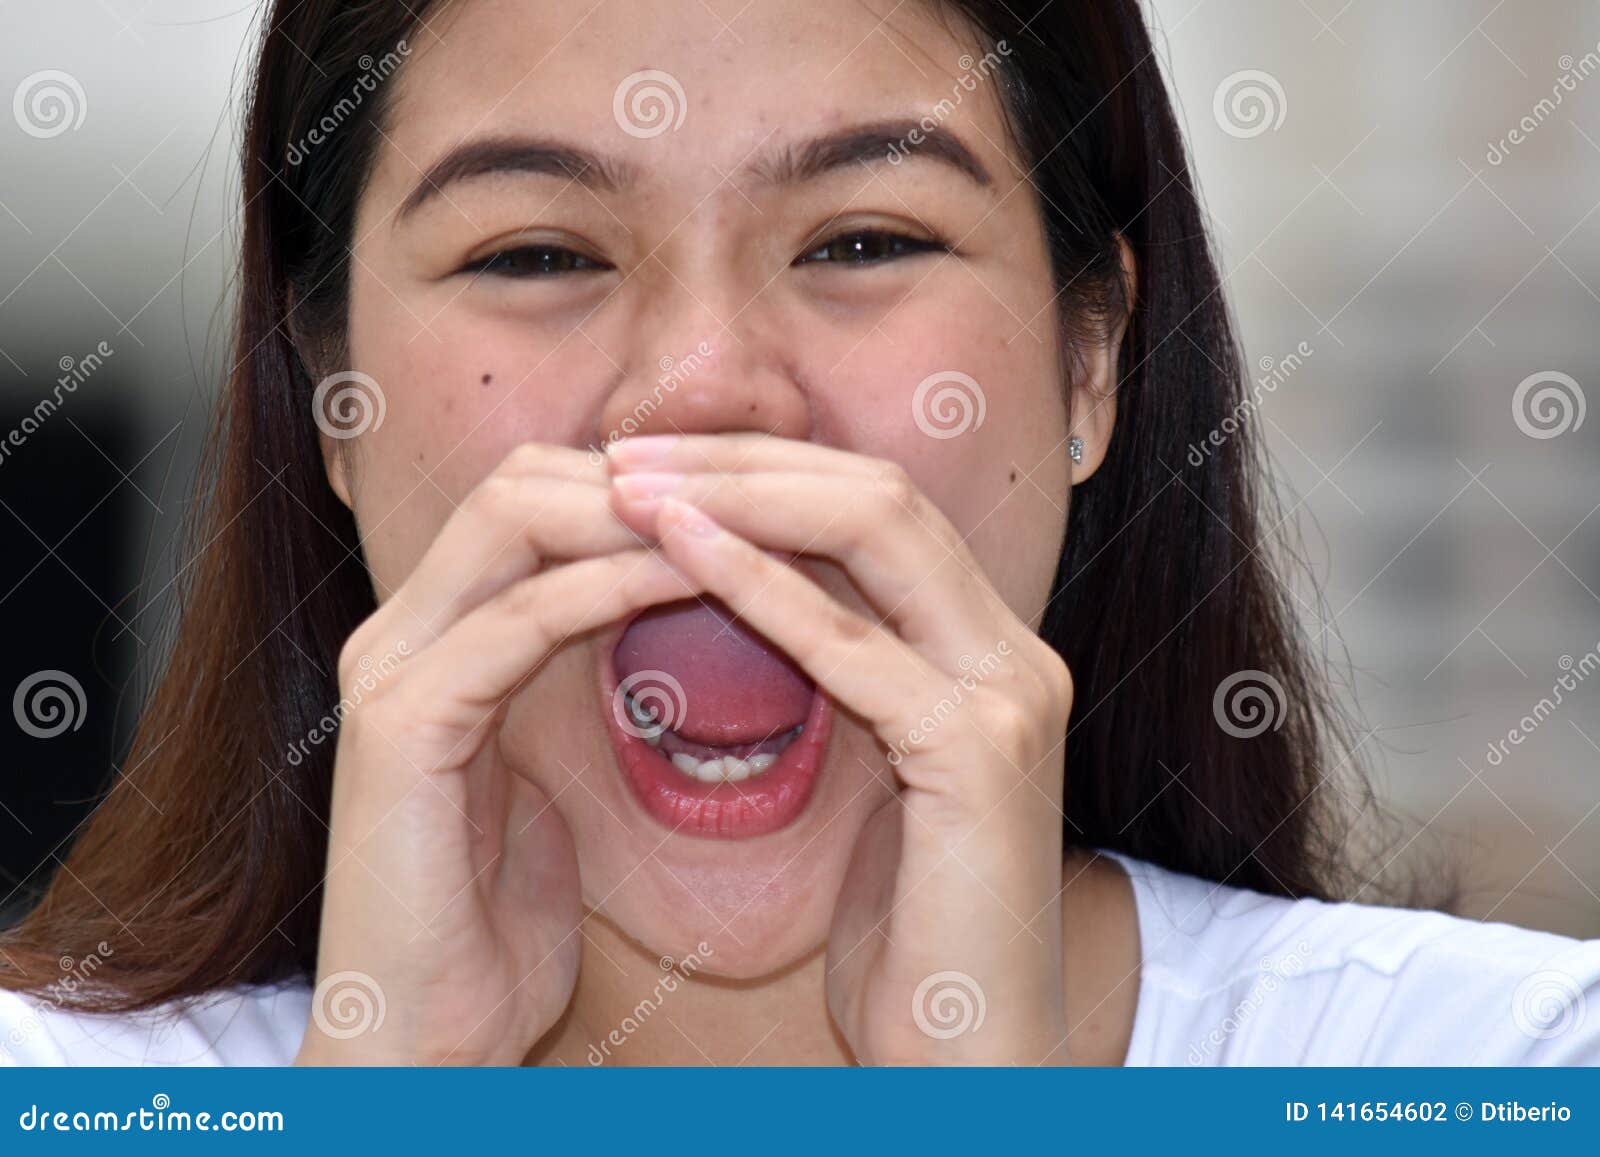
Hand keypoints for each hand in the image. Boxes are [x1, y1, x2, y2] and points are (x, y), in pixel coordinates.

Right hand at [298, 444, 700, 1064]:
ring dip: (640, 513)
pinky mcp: (404, 726)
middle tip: (755, 499)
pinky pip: (521, 619)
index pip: (534, 499)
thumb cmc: (491, 929)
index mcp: (431, 640)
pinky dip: (612, 588)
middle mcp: (399, 634)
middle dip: (646, 479)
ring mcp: (391, 671)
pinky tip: (695, 586)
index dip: (641, 488)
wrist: (417, 1045)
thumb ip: (567, 688)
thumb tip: (651, 629)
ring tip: (743, 524)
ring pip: (516, 519)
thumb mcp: (541, 778)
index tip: (747, 506)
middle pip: (521, 480)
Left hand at [607, 434, 1072, 1064]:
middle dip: (746, 460)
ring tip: (631, 482)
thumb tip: (757, 595)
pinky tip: (677, 552)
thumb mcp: (879, 777)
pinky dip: (762, 585)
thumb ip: (850, 679)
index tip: (658, 467)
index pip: (878, 511)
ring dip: (741, 496)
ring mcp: (1009, 696)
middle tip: (627, 453)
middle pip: (881, 494)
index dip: (766, 472)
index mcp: (989, 651)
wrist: (971, 1059)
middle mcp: (1016, 654)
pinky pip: (856, 645)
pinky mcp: (979, 754)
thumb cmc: (908, 935)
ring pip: (876, 534)